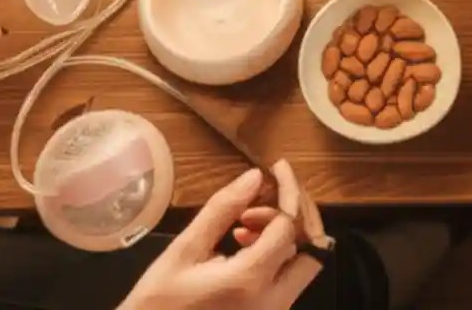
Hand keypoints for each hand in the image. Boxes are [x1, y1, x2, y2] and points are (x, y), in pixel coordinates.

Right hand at [123, 162, 324, 309]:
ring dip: (281, 241)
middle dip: (292, 221)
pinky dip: (274, 260)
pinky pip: (286, 284)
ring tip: (241, 230)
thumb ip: (222, 210)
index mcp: (249, 280)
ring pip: (301, 269)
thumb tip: (256, 177)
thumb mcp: (185, 250)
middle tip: (258, 207)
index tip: (271, 174)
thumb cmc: (159, 301)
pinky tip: (242, 250)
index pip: (288, 227)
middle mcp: (273, 302)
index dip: (284, 195)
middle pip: (311, 253)